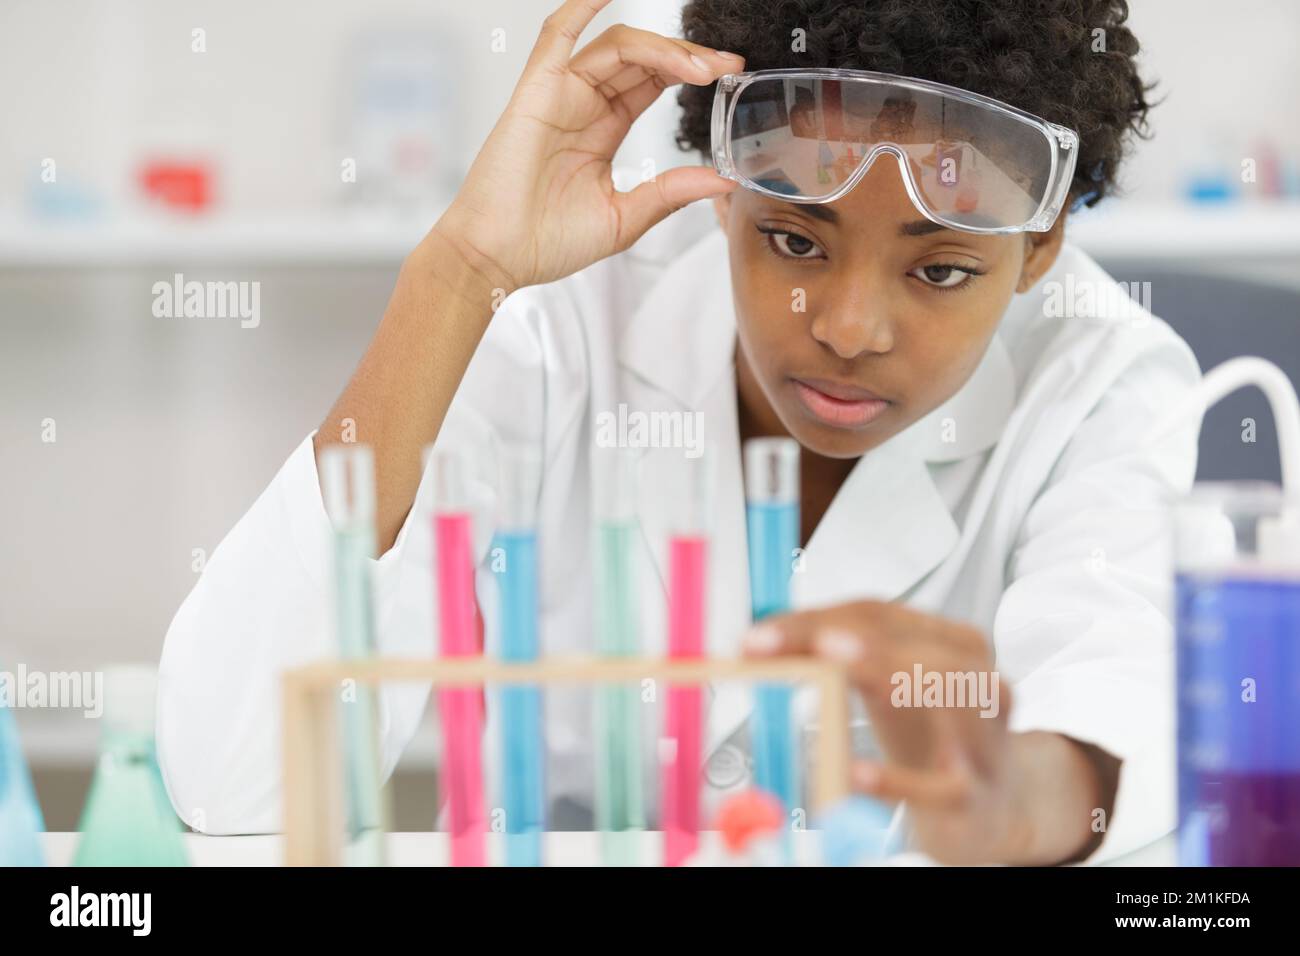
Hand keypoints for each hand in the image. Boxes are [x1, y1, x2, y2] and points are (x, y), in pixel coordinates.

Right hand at [430, 0, 742, 292]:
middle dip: (688, 57)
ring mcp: (560, 94)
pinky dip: (581, 6)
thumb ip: (671, 193)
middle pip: (642, 58)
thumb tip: (724, 180)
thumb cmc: (547, 242)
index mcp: (603, 130)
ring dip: (661, 48)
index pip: (653, 81)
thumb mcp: (625, 218)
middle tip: (725, 66)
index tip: (729, 75)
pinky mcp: (536, 92)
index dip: (692, 71)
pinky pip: (557, 35)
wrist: (498, 257)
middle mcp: (584, 105)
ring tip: (699, 66)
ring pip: (616, 46)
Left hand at [742, 600, 1105, 863]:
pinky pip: (941, 786)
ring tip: (832, 659)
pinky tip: (858, 775)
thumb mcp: (887, 687)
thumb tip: (759, 642)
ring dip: (886, 669)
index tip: (758, 636)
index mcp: (949, 644)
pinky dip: (898, 781)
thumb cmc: (934, 735)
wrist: (998, 805)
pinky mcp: (976, 797)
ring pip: (948, 688)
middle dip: (843, 634)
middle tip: (783, 642)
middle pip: (910, 640)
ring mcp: (983, 737)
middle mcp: (974, 679)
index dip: (813, 619)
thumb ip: (835, 659)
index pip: (877, 614)